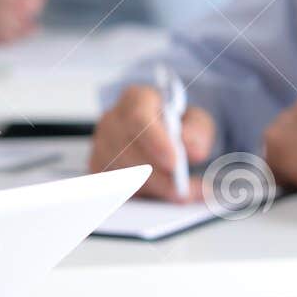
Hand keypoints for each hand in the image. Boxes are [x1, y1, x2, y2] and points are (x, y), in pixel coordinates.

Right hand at [89, 84, 216, 201]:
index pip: (138, 119)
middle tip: (187, 191)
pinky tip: (163, 197)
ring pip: (121, 175)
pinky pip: (115, 189)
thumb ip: (197, 131)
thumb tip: (191, 149)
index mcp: (135, 99)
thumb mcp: (196, 121)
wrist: (162, 133)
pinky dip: (142, 196)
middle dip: (159, 177)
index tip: (175, 163)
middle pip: (128, 152)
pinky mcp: (99, 169)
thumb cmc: (177, 124)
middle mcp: (112, 121)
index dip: (155, 142)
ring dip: (154, 189)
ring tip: (184, 195)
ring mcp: (101, 146)